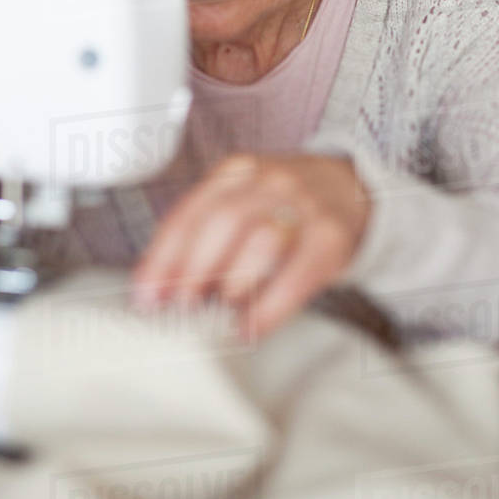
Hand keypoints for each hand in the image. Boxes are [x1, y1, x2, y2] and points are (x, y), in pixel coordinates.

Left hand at [130, 152, 371, 338]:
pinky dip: (269, 306)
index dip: (163, 257)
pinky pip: (298, 273)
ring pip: (262, 240)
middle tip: (181, 306)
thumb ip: (202, 234)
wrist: (352, 191)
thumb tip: (157, 288)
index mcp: (236, 172)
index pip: (190, 211)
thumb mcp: (242, 202)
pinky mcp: (331, 236)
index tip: (146, 296)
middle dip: (195, 269)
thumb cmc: (284, 207)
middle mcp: (270, 181)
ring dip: (233, 283)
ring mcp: (304, 205)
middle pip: (224, 221)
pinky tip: (251, 326)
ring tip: (220, 311)